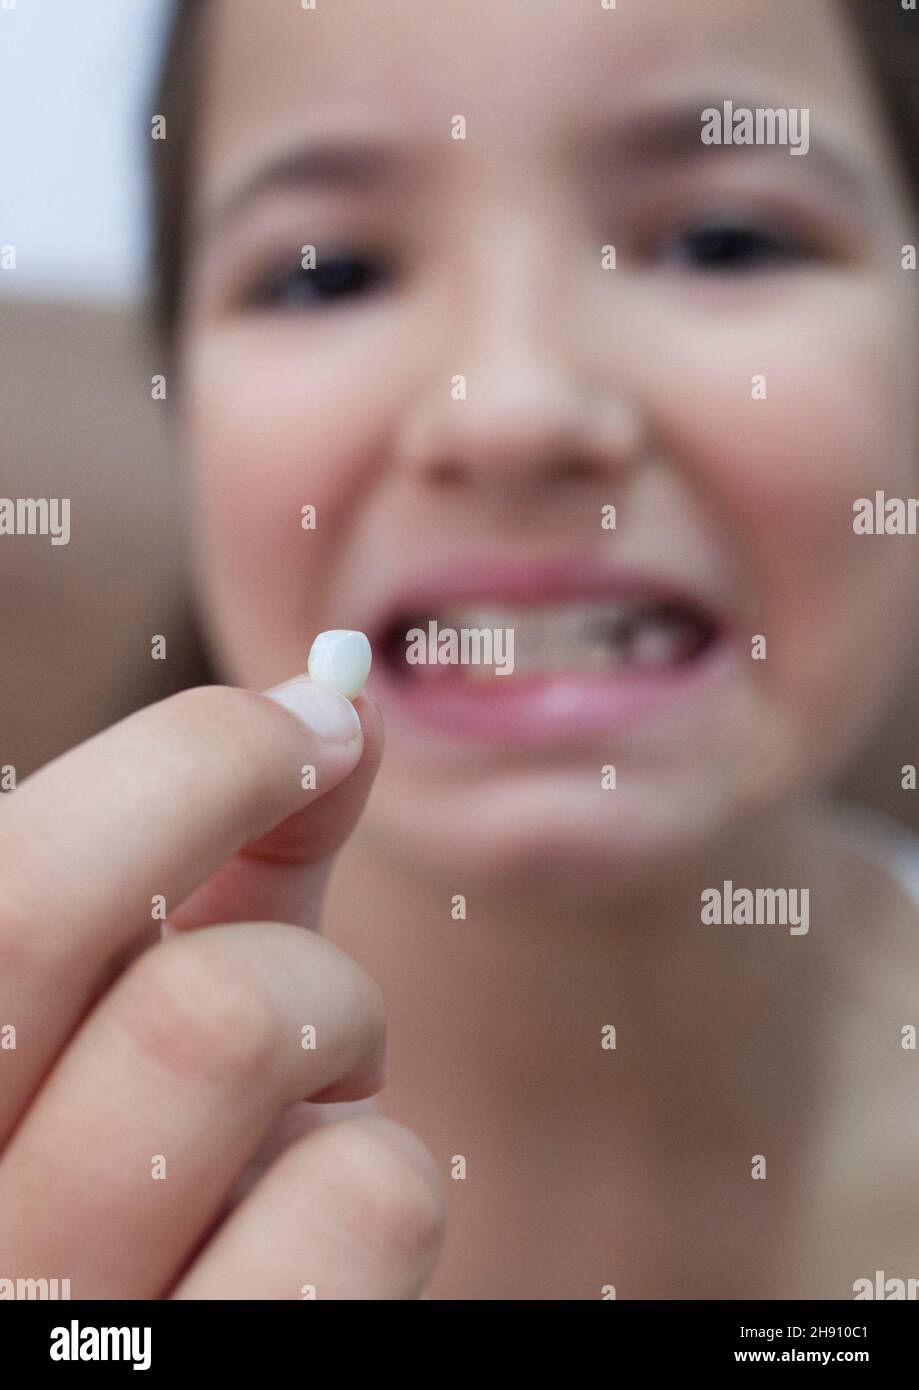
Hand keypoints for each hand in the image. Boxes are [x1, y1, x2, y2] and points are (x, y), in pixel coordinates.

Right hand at [0, 677, 444, 1297]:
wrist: (124, 1347)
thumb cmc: (132, 1155)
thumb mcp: (139, 996)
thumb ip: (227, 855)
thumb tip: (342, 692)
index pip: (20, 899)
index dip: (199, 762)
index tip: (314, 728)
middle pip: (202, 1007)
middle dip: (302, 953)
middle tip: (316, 969)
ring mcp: (77, 1351)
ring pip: (286, 1088)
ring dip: (340, 1044)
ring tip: (298, 1107)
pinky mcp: (227, 1387)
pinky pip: (371, 1204)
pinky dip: (375, 1178)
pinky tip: (307, 1233)